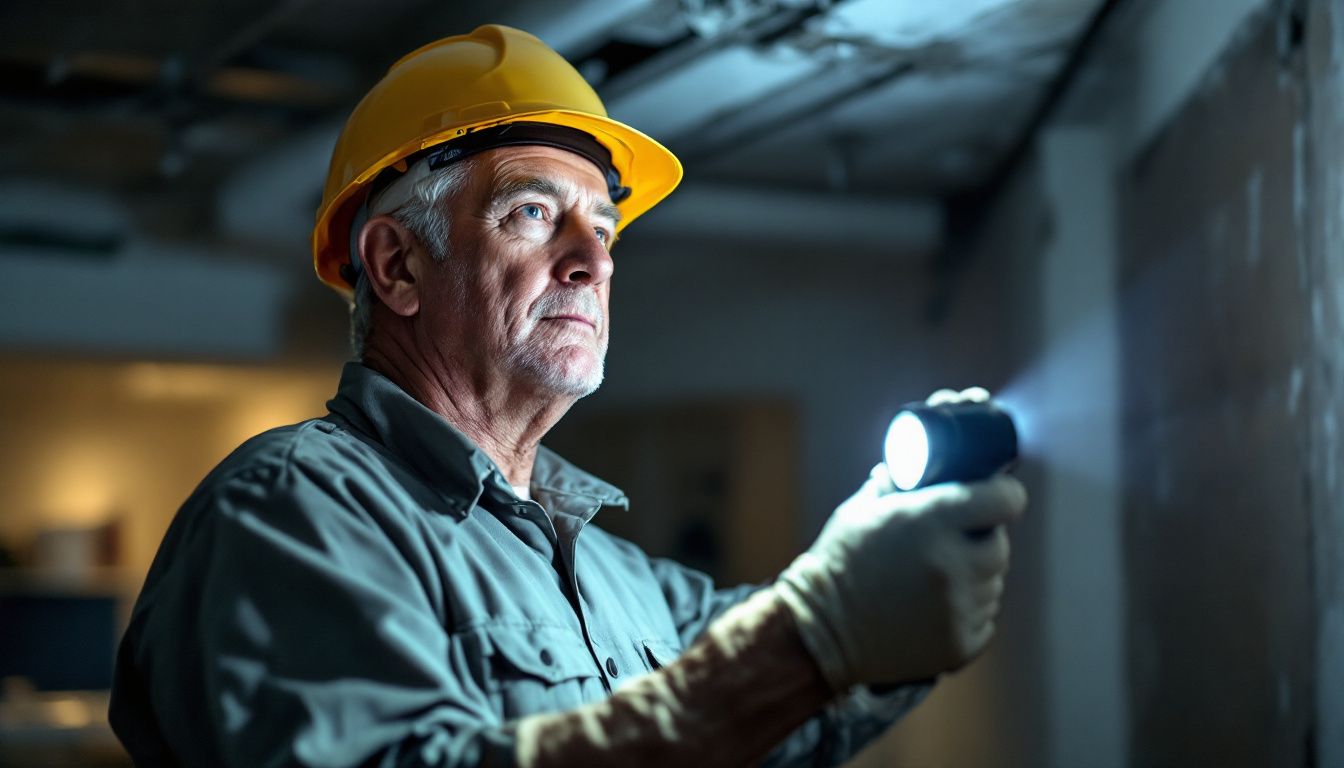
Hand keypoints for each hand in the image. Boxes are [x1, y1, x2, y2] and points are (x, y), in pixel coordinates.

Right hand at [775, 460, 1025, 690]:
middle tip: (952, 542)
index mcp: (930, 521)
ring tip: (930, 581)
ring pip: (992, 584)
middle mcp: (952, 564)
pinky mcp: (961, 643)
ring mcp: (959, 608)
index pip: (1005, 500)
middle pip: (1000, 545)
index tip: (997, 495)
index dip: (1004, 494)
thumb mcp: (860, 510)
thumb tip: (920, 465)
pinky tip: (932, 610)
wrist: (819, 633)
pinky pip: (985, 619)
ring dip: (974, 578)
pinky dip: (967, 613)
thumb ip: (896, 484)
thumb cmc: (838, 564)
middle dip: (981, 540)